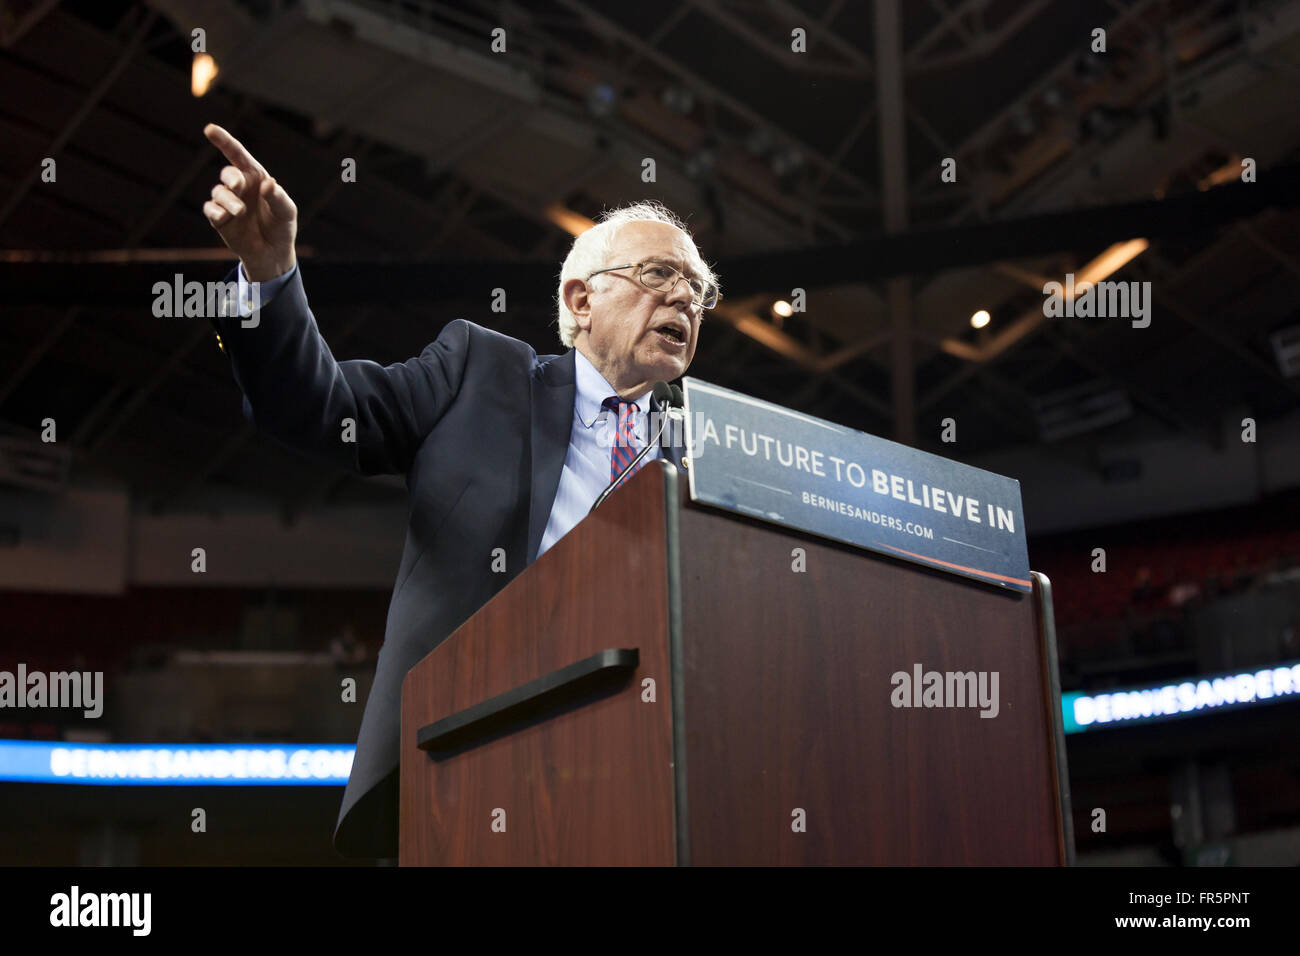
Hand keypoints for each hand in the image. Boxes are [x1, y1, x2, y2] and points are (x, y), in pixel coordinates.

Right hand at [202, 123, 297, 282]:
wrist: (272, 253)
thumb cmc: (281, 227)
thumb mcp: (287, 212)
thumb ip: (278, 197)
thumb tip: (268, 183)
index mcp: (255, 177)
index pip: (238, 155)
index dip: (224, 141)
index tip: (210, 129)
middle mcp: (239, 186)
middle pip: (228, 174)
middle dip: (232, 178)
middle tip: (238, 186)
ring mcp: (228, 202)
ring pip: (218, 192)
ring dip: (228, 200)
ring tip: (240, 212)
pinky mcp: (219, 218)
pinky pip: (211, 209)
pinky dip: (216, 212)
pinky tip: (224, 217)